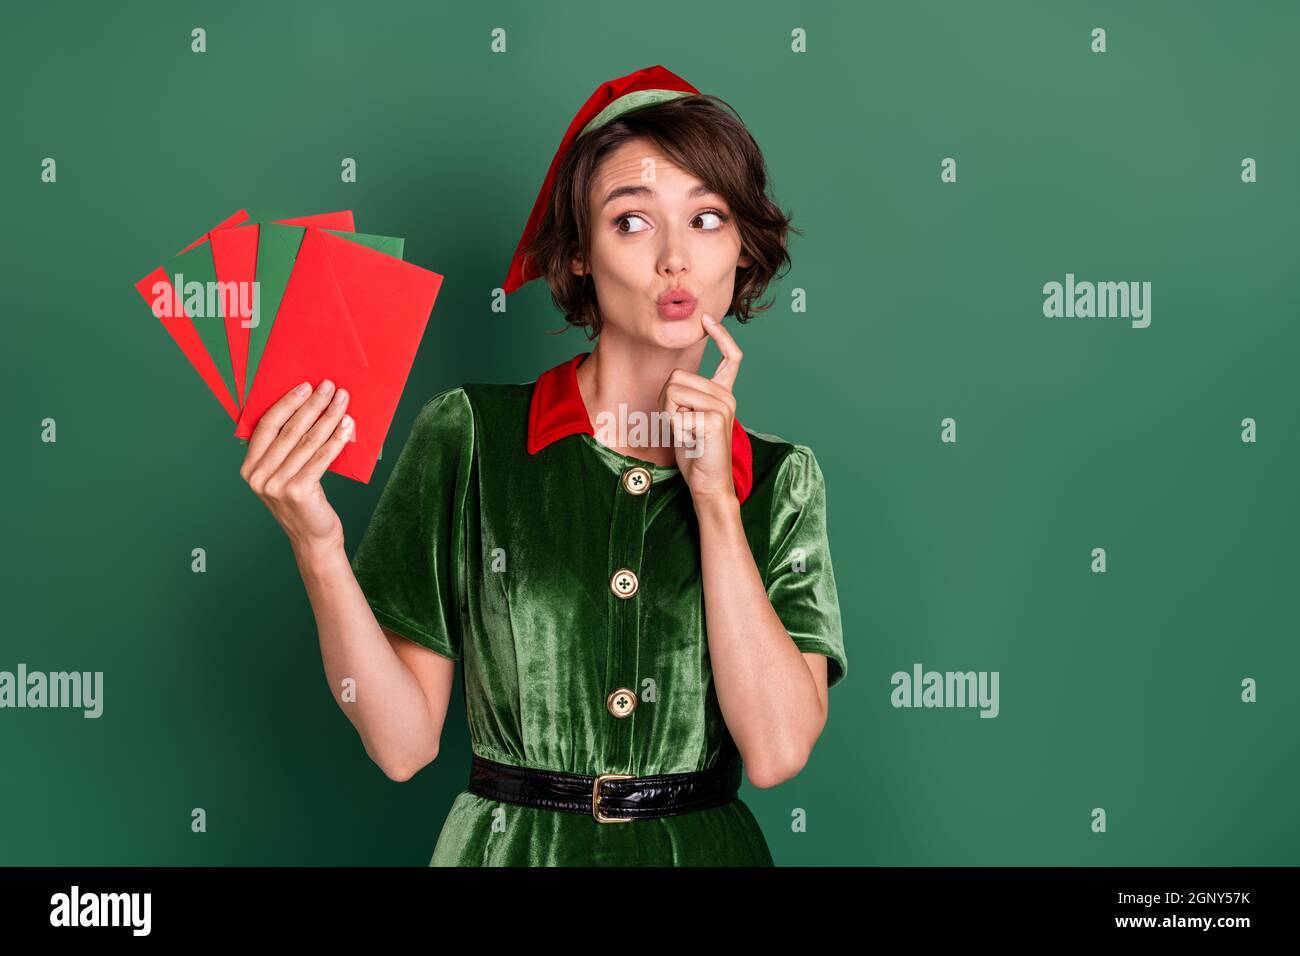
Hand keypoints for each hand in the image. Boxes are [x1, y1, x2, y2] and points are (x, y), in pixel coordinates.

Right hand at [239, 379, 354, 555]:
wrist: (313, 538)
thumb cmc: (302, 501)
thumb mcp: (284, 475)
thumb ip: (285, 450)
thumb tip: (308, 409)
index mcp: (250, 467)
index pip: (267, 425)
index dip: (286, 403)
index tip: (305, 386)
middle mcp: (258, 475)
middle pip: (289, 430)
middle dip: (312, 404)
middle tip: (329, 386)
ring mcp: (276, 485)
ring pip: (307, 441)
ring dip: (328, 417)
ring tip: (343, 400)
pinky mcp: (297, 491)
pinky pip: (321, 457)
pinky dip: (337, 439)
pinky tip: (348, 426)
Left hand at [658, 313, 742, 502]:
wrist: (709, 483)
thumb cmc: (695, 453)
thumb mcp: (691, 418)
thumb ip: (688, 397)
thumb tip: (673, 382)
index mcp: (724, 394)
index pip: (731, 357)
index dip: (720, 335)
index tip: (707, 319)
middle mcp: (727, 396)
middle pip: (677, 378)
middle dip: (667, 402)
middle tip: (681, 426)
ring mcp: (723, 407)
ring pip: (672, 392)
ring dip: (669, 415)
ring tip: (686, 433)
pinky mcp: (714, 420)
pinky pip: (675, 413)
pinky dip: (674, 429)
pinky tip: (690, 442)